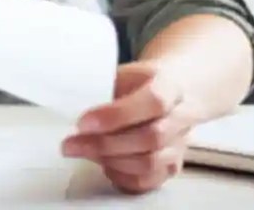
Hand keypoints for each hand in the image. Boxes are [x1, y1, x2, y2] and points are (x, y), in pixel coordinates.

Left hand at [61, 60, 195, 193]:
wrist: (175, 91)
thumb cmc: (141, 82)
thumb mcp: (124, 74)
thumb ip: (105, 91)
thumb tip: (70, 110)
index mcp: (171, 85)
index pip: (153, 102)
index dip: (117, 115)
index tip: (83, 122)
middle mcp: (182, 117)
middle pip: (150, 138)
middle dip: (105, 144)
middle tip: (71, 144)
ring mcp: (180, 144)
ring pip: (150, 162)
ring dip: (110, 161)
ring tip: (82, 152)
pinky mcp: (173, 165)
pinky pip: (149, 180)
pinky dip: (122, 176)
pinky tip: (103, 165)